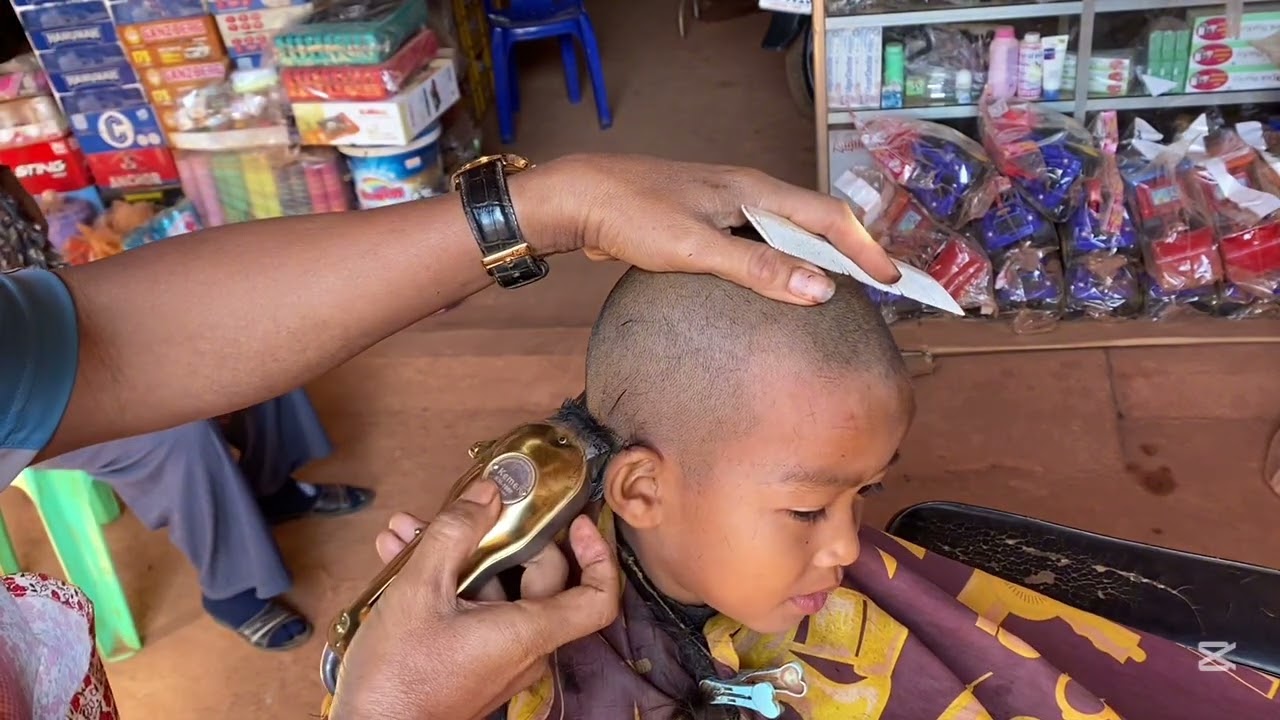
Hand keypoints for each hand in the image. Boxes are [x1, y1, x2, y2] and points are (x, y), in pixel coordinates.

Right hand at [329, 481, 619, 719]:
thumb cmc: (397, 677)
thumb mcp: (419, 591)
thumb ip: (455, 534)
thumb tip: (490, 491)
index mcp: (526, 632)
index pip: (597, 598)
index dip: (597, 556)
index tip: (577, 522)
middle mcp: (523, 648)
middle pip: (539, 579)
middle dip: (500, 536)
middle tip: (468, 508)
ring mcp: (497, 658)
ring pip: (496, 590)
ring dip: (458, 555)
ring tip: (409, 530)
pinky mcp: (470, 663)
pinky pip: (473, 610)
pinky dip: (446, 581)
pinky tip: (401, 555)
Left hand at [515, 154, 899, 304]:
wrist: (581, 199)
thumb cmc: (635, 214)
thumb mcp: (697, 247)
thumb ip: (757, 268)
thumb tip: (820, 289)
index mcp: (754, 191)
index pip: (828, 218)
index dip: (865, 250)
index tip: (895, 281)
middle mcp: (748, 194)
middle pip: (814, 224)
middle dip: (850, 255)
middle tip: (879, 291)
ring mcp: (727, 208)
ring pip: (785, 236)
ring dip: (813, 263)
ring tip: (839, 298)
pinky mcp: (706, 225)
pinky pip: (756, 247)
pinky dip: (778, 268)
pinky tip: (777, 296)